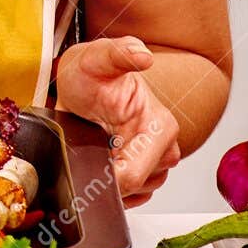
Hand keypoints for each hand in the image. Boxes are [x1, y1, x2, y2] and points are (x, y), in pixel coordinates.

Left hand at [55, 35, 181, 205]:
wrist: (84, 78)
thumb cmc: (91, 71)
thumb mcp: (96, 58)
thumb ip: (116, 54)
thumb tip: (143, 56)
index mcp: (159, 126)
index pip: (133, 175)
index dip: (105, 177)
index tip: (84, 161)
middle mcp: (164, 147)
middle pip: (134, 188)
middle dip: (105, 178)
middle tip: (82, 151)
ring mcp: (155, 161)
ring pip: (133, 193)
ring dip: (108, 181)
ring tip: (89, 150)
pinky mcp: (144, 170)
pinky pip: (132, 194)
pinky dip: (112, 186)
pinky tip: (98, 163)